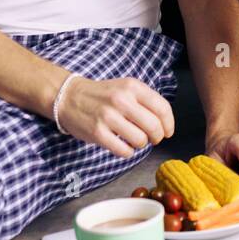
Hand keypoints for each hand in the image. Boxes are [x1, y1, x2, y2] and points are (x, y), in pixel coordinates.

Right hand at [56, 77, 174, 157]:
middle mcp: (122, 100)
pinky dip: (128, 152)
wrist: (69, 97)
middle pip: (154, 126)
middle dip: (157, 137)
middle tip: (153, 139)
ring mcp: (108, 117)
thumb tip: (165, 123)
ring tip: (135, 140)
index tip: (168, 132)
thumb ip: (146, 100)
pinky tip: (123, 146)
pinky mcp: (97, 133)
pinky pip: (124, 150)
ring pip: (140, 140)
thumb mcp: (126, 87)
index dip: (169, 124)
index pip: (162, 108)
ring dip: (141, 144)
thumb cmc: (103, 95)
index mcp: (132, 87)